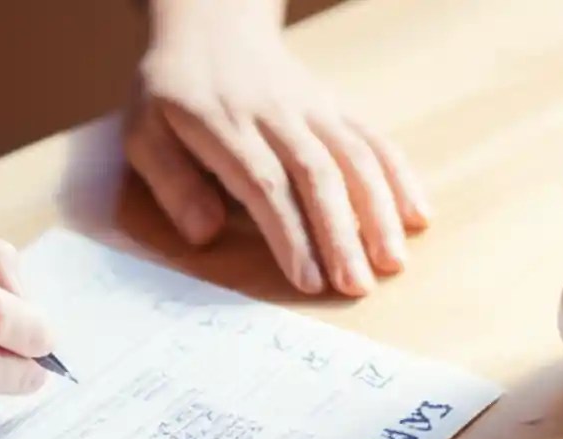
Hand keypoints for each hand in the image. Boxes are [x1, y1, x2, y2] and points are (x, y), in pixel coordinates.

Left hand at [125, 0, 431, 296]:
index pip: (263, 183)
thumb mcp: (144, 131)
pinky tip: (419, 216)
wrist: (212, 27)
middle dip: (340, 235)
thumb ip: (171, 182)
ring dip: (378, 212)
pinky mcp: (335, 108)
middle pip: (317, 175)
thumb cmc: (173, 92)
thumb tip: (204, 233)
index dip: (289, 233)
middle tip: (356, 287)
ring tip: (392, 262)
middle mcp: (275, 114)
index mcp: (223, 124)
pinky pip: (374, 140)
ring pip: (354, 157)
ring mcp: (312, 108)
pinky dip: (400, 177)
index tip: (307, 279)